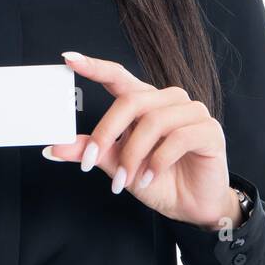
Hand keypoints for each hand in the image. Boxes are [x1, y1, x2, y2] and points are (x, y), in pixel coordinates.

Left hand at [44, 52, 240, 230]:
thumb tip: (55, 148)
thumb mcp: (116, 165)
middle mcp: (168, 100)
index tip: (70, 60)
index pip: (118, 76)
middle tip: (91, 161)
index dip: (95, 67)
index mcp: (144, 102)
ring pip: (153, 122)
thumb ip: (90, 151)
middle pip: (130, 101)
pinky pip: (178, 138)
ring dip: (133, 155)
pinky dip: (158, 161)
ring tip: (127, 179)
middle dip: (106, 134)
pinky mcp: (209, 130)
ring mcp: (192, 112)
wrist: (189, 205)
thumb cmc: (155, 179)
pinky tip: (150, 177)